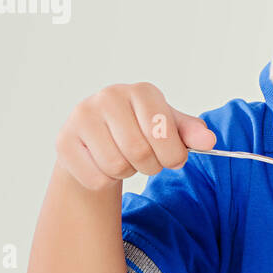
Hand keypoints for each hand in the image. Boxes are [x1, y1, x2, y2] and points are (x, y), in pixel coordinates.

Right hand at [55, 82, 216, 190]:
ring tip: (125, 159)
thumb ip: (191, 134)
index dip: (172, 155)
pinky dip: (106, 181)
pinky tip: (103, 164)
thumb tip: (209, 141)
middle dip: (150, 166)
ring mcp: (83, 116)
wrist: (98, 139)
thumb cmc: (141, 131)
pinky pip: (95, 178)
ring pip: (116, 167)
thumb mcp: (170, 128)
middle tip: (147, 161)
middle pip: (139, 153)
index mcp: (142, 92)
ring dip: (128, 173)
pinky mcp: (64, 140)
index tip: (171, 158)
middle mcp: (110, 97)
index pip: (163, 133)